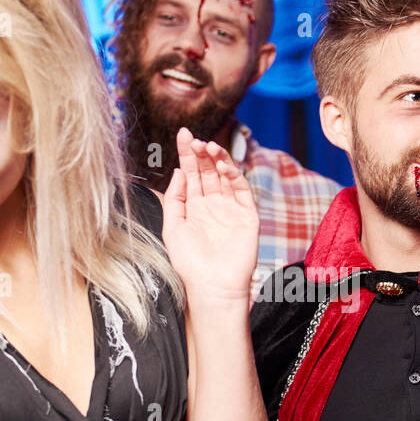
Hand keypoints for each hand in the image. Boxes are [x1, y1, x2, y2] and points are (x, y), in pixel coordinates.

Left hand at [161, 127, 258, 309]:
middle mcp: (212, 204)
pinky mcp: (247, 215)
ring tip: (208, 146)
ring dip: (218, 159)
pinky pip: (241, 190)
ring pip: (225, 176)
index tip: (182, 133)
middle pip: (207, 170)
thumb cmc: (189, 263)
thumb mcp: (173, 227)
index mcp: (194, 207)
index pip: (191, 173)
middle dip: (202, 153)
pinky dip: (233, 175)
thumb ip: (175, 198)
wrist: (212, 286)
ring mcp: (230, 209)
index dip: (187, 153)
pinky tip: (223, 165)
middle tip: (195, 139)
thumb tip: (178, 171)